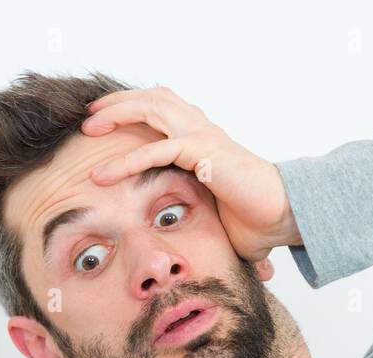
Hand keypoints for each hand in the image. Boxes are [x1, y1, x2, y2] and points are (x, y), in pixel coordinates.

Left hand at [80, 85, 302, 269]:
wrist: (283, 216)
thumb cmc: (254, 217)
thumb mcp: (211, 209)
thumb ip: (192, 211)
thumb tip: (184, 245)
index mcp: (203, 137)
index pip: (162, 107)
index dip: (132, 107)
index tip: (104, 120)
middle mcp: (202, 129)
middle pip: (152, 98)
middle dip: (117, 103)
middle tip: (89, 118)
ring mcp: (203, 137)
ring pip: (152, 109)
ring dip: (118, 115)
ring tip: (89, 128)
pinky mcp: (204, 154)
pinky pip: (159, 149)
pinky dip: (129, 159)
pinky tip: (106, 173)